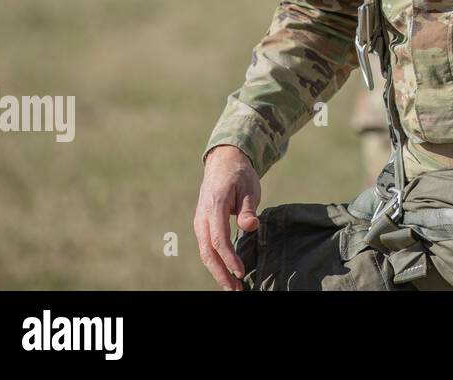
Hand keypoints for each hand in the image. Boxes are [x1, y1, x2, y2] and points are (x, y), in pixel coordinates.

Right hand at [194, 144, 261, 290]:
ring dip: (217, 271)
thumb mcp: (249, 188)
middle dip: (220, 273)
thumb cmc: (240, 175)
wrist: (224, 162)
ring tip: (233, 287)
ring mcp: (200, 222)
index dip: (229, 258)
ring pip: (205, 252)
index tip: (241, 271)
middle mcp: (202, 217)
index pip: (219, 239)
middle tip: (236, 289)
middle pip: (208, 251)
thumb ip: (248, 208)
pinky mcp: (203, 225)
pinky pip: (207, 247)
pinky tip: (226, 272)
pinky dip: (215, 262)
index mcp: (214, 206)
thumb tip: (251, 226)